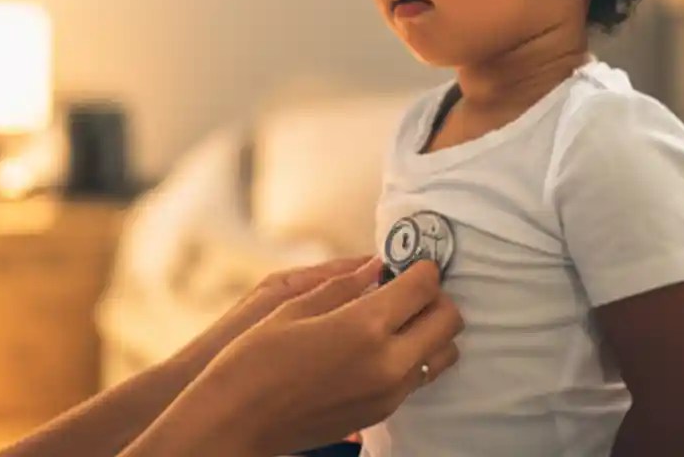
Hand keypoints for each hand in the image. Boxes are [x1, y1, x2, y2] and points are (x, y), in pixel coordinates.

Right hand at [186, 258, 461, 455]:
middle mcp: (387, 362)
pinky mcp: (380, 412)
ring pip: (443, 355)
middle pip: (448, 321)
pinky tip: (381, 346)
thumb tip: (375, 267)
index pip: (423, 288)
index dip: (422, 268)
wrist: (235, 422)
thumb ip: (342, 285)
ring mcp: (388, 393)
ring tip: (398, 317)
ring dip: (430, 329)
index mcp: (364, 327)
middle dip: (435, 297)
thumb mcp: (291, 307)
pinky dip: (415, 356)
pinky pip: (419, 379)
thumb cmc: (252, 360)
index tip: (413, 261)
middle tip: (410, 287)